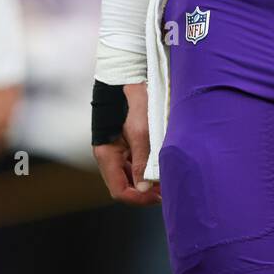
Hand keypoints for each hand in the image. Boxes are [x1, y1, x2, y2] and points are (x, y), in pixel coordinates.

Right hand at [93, 82, 160, 206]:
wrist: (130, 74)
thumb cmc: (134, 98)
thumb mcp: (141, 130)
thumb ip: (142, 160)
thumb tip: (143, 189)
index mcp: (106, 154)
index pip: (119, 190)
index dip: (138, 199)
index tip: (158, 197)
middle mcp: (110, 155)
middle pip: (126, 185)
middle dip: (145, 191)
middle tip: (167, 189)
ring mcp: (118, 148)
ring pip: (132, 175)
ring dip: (148, 180)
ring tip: (167, 178)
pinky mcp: (127, 141)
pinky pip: (136, 162)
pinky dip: (148, 167)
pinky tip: (162, 164)